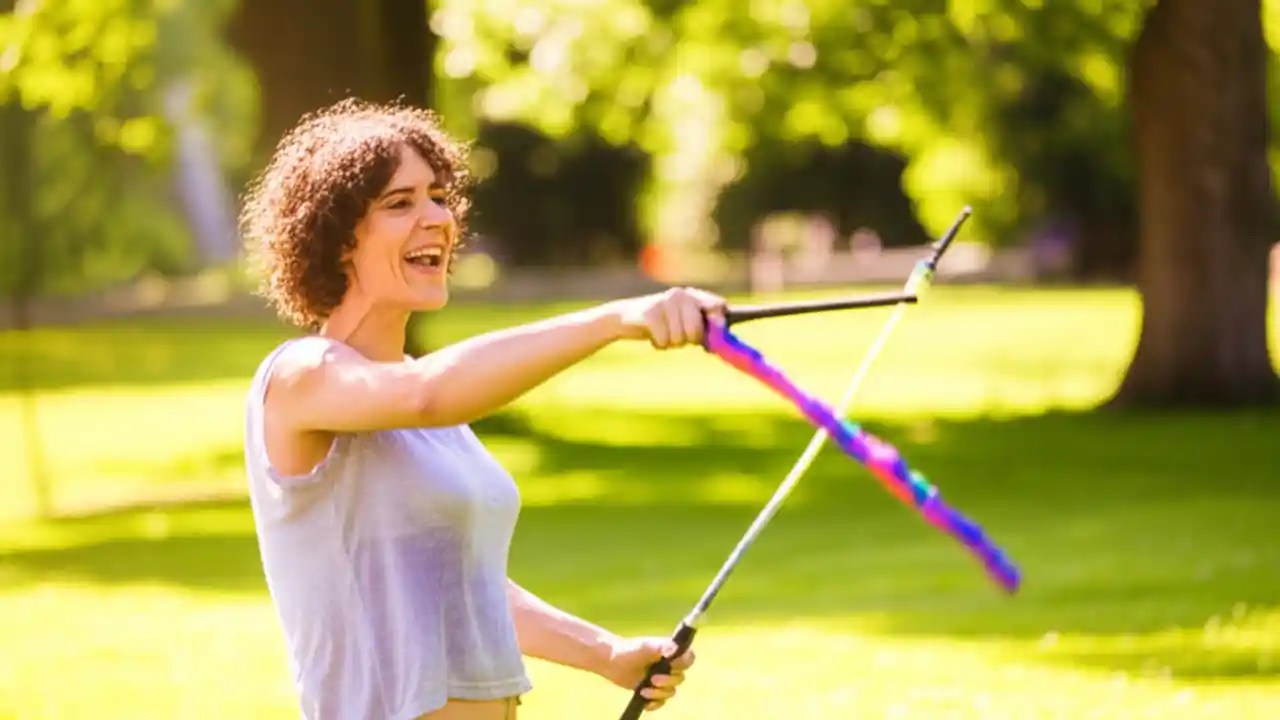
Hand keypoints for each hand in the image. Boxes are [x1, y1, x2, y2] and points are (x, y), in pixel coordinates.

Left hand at [601, 635, 695, 711]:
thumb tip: (675, 650)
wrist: (613, 662)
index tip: (672, 665)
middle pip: (680, 678)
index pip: (688, 659)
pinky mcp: (653, 691)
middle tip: (653, 679)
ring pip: (671, 692)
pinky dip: (654, 703)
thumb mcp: (646, 646)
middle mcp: (669, 667)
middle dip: (668, 681)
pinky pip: (660, 702)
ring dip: (659, 693)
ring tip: (644, 690)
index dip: (684, 664)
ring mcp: (662, 680)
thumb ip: (662, 646)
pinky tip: (645, 701)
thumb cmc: (630, 650)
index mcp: (671, 653)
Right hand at [608, 287, 726, 349]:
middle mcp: (680, 295)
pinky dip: (659, 344)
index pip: (717, 305)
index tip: (719, 331)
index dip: (719, 321)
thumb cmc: (663, 323)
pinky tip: (653, 336)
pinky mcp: (650, 312)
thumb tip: (722, 335)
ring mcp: (664, 302)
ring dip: (672, 343)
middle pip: (697, 329)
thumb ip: (704, 327)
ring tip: (663, 334)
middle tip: (679, 337)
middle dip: (689, 340)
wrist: (626, 318)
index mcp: (693, 295)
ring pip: (680, 338)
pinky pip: (664, 340)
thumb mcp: (684, 322)